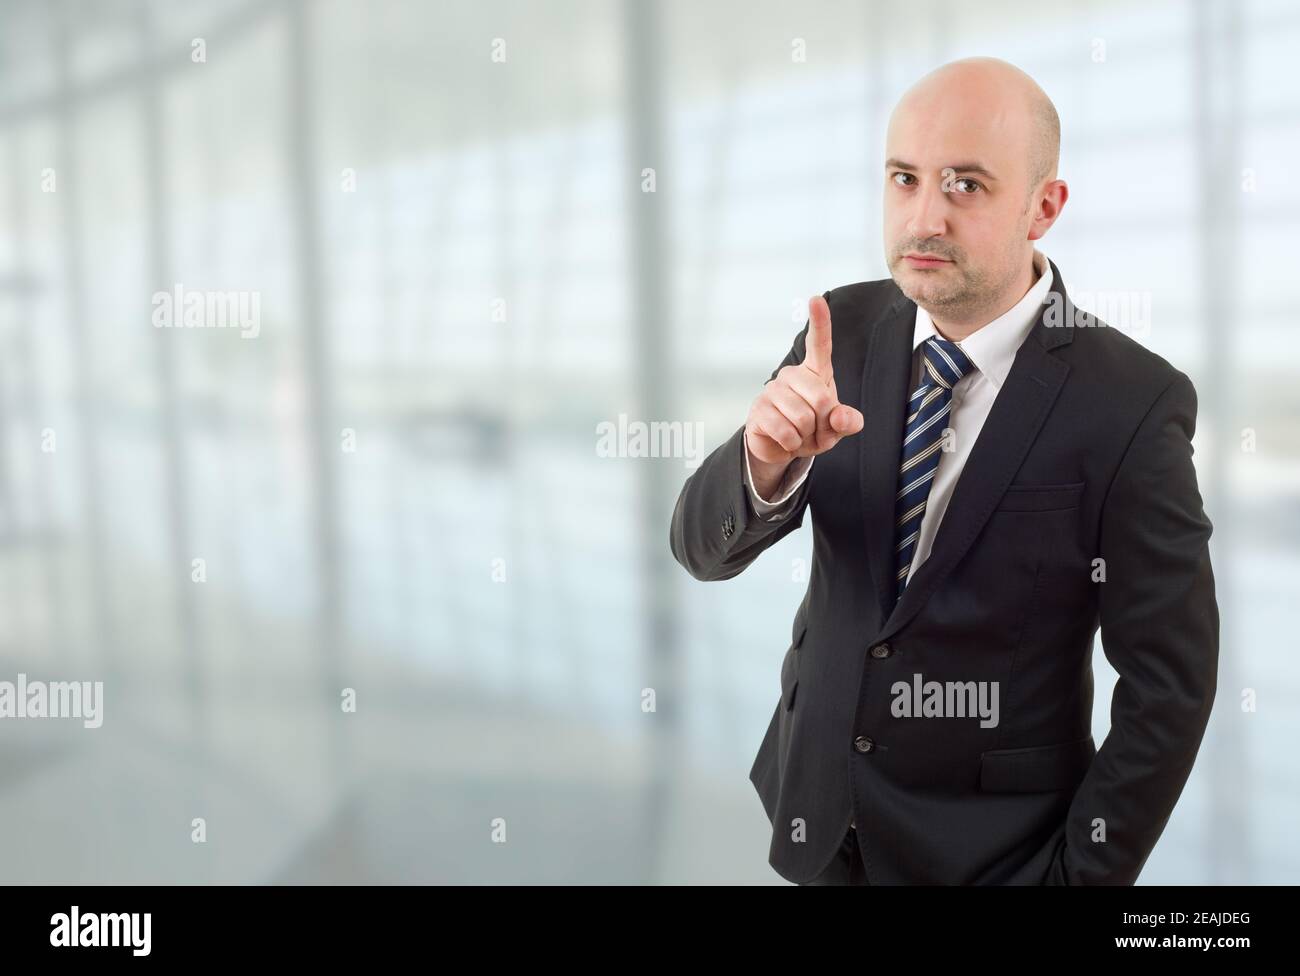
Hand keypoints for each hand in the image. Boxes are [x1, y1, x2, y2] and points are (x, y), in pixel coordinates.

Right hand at [745, 296, 864, 481]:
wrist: (781, 447)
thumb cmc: (812, 430)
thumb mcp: (836, 428)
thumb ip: (847, 421)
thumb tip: (839, 416)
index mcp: (815, 372)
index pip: (819, 343)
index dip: (819, 322)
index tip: (816, 300)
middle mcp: (792, 375)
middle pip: (822, 399)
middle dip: (824, 424)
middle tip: (815, 429)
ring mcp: (773, 390)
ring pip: (803, 418)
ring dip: (806, 436)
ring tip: (799, 434)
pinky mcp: (758, 408)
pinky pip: (786, 431)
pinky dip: (792, 444)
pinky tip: (787, 440)